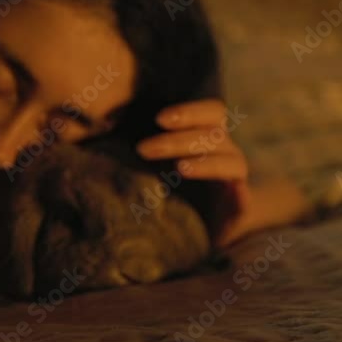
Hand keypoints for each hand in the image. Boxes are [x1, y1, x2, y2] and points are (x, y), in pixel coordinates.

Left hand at [136, 99, 251, 246]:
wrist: (200, 229)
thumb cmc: (170, 188)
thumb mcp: (152, 165)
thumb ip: (137, 146)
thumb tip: (97, 126)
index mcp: (208, 139)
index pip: (211, 113)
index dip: (189, 112)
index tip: (158, 119)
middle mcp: (226, 155)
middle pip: (214, 135)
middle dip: (178, 140)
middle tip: (144, 150)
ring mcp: (235, 181)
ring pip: (231, 161)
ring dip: (204, 162)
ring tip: (179, 169)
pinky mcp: (239, 209)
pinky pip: (245, 200)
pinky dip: (240, 196)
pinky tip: (234, 195)